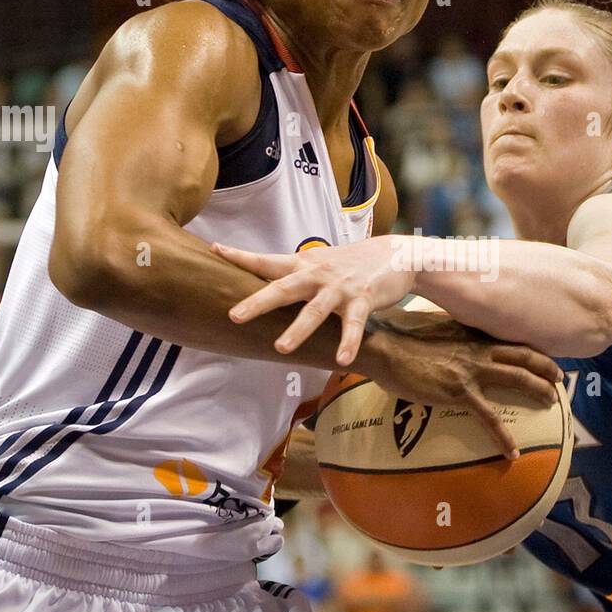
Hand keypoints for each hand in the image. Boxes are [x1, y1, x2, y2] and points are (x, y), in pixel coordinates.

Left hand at [213, 236, 414, 366]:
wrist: (395, 254)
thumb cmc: (350, 263)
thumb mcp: (319, 262)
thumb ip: (294, 273)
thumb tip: (262, 285)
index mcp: (303, 265)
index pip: (268, 261)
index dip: (242, 256)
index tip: (216, 250)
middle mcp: (318, 275)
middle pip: (284, 288)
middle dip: (259, 302)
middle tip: (235, 316)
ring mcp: (340, 288)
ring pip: (316, 310)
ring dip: (299, 329)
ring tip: (281, 347)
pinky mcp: (363, 300)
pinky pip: (354, 325)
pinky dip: (348, 343)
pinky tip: (342, 361)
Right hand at [357, 308, 562, 459]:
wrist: (384, 347)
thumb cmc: (399, 338)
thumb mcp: (431, 329)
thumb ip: (449, 335)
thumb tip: (449, 342)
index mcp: (471, 334)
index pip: (509, 339)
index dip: (530, 347)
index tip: (543, 355)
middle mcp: (477, 348)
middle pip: (524, 355)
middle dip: (546, 367)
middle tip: (559, 379)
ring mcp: (471, 370)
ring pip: (517, 378)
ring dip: (538, 390)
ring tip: (551, 403)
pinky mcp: (459, 391)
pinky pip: (489, 417)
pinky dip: (503, 436)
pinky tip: (511, 452)